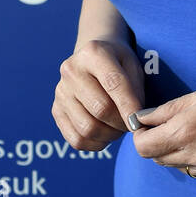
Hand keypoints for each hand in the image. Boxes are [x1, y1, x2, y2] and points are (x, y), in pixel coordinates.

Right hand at [52, 37, 144, 151]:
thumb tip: (134, 121)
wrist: (92, 59)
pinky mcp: (56, 110)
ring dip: (109, 135)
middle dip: (121, 123)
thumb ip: (135, 90)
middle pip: (100, 109)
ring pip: (87, 128)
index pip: (114, 83)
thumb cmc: (118, 63)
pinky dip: (95, 144)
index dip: (128, 106)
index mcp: (93, 53)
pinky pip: (76, 140)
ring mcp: (61, 91)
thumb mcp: (132, 65)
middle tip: (131, 123)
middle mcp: (71, 70)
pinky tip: (105, 135)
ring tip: (118, 128)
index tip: (139, 122)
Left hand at [131, 72, 195, 185]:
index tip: (149, 126)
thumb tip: (142, 119)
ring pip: (183, 167)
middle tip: (179, 125)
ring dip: (184, 153)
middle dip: (162, 143)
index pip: (143, 147)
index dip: (142, 136)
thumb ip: (168, 110)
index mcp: (187, 131)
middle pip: (160, 159)